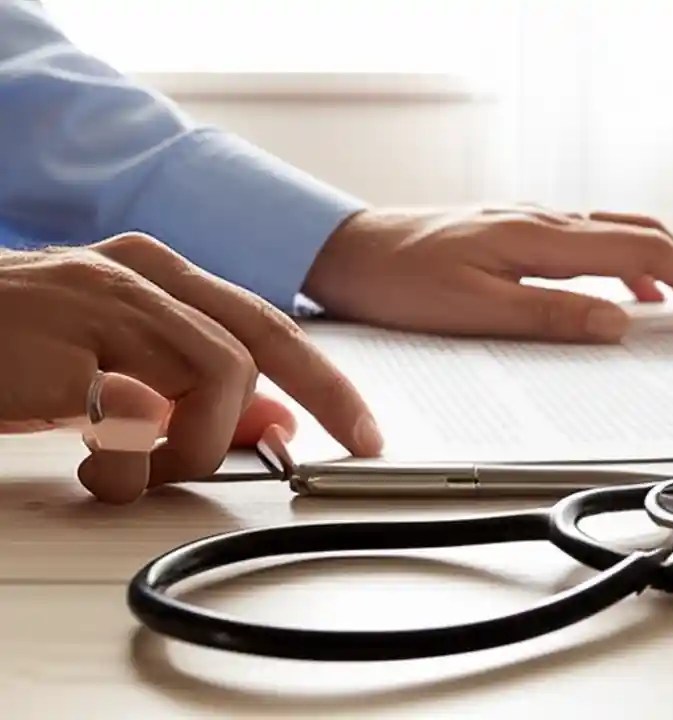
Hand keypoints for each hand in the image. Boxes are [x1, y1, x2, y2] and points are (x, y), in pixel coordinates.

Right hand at [0, 233, 381, 503]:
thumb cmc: (7, 349)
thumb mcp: (112, 369)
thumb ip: (188, 391)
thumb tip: (273, 421)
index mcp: (154, 273)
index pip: (265, 322)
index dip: (325, 379)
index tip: (362, 429)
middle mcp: (136, 273)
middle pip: (257, 339)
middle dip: (304, 402)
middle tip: (320, 451)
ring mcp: (99, 300)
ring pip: (216, 374)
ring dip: (193, 442)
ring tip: (139, 467)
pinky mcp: (62, 342)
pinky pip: (137, 411)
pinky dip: (128, 461)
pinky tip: (93, 468)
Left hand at [300, 207, 672, 342]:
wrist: (345, 249)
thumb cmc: (397, 282)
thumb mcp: (472, 311)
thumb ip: (549, 317)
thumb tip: (622, 325)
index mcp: (541, 238)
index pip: (646, 256)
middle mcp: (547, 220)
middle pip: (650, 237)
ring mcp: (537, 222)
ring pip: (628, 233)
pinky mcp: (523, 233)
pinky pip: (597, 241)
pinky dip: (635, 266)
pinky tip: (634, 299)